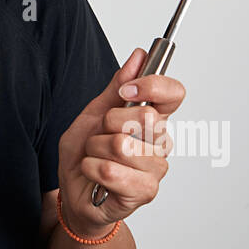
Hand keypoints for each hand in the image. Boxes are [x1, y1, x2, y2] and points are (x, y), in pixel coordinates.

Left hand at [57, 48, 186, 234]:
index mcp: (152, 119)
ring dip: (95, 149)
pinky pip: (111, 170)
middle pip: (145, 117)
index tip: (127, 91)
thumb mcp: (93, 114)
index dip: (152, 86)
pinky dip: (91, 168)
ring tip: (96, 157)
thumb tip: (139, 57)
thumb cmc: (86, 154)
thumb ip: (115, 87)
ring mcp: (156, 168)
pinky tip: (94, 173)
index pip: (174, 93)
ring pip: (122, 145)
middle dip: (108, 123)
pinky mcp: (146, 191)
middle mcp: (160, 142)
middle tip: (100, 136)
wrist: (74, 192)